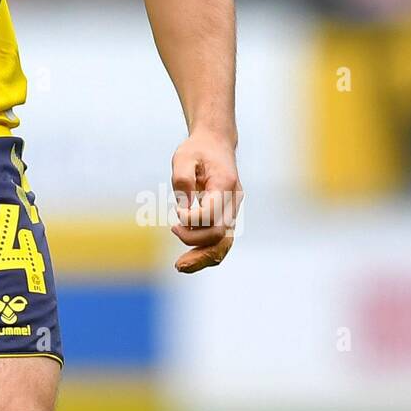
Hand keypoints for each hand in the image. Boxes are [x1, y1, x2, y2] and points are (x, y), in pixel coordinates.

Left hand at [170, 132, 242, 273]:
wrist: (215, 143)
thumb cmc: (197, 150)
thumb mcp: (183, 157)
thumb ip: (182, 179)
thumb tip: (184, 210)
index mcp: (225, 185)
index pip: (211, 215)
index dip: (191, 220)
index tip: (177, 212)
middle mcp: (234, 201)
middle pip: (220, 235)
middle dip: (197, 248)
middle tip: (176, 259)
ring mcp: (233, 210)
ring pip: (224, 244)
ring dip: (203, 258)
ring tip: (181, 267)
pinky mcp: (227, 217)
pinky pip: (220, 241)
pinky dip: (206, 252)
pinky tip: (189, 261)